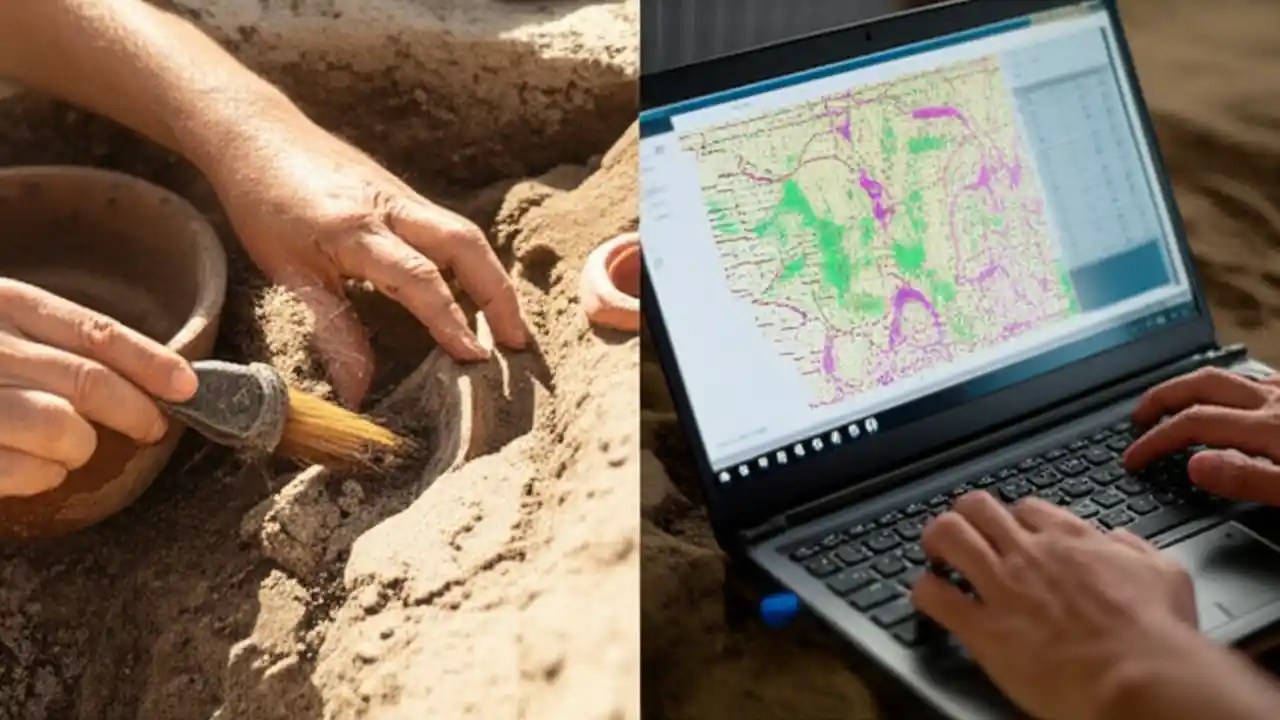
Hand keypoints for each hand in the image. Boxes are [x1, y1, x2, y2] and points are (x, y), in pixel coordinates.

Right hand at [0, 280, 196, 497]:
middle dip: (135, 410)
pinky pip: (25, 471)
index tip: (190, 387)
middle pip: (87, 381)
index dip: (151, 361)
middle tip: (152, 427)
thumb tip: (156, 380)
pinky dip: (43, 476)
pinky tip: (36, 468)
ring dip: (82, 446)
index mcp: (2, 303)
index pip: (93, 332)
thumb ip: (54, 344)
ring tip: (74, 448)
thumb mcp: (3, 328)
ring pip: (61, 427)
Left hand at [206, 118, 527, 406]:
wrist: (257, 133)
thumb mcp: (287, 272)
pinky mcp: (404, 197)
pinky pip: (450, 231)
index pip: (419, 278)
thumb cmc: (264, 202)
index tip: (475, 358)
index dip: (450, 320)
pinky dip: (472, 264)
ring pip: (465, 235)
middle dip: (499, 295)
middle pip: (466, 245)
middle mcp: (392, 208)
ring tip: (508, 327)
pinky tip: (475, 295)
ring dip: (493, 280)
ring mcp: (403, 198)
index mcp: (359, 229)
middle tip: (518, 343)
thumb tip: (358, 392)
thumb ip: (330, 329)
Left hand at [913, 493, 1196, 719]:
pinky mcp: (982, 628)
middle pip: (977, 508)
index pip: (1027, 508)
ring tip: (935, 556)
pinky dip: (923, 592)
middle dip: (965, 516)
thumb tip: (1118, 541)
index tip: (1011, 532)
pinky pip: (932, 595)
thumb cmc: (1158, 636)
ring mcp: (1002, 587)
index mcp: (1072, 540)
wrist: (1140, 679)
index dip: (1014, 518)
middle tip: (963, 534)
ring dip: (935, 542)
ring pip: (946, 536)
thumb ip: (1134, 549)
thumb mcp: (1165, 574)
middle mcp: (1030, 554)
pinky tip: (928, 598)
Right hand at [1124, 367, 1279, 504]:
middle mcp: (1277, 402)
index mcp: (1271, 428)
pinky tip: (1231, 402)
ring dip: (1191, 388)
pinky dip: (1231, 389)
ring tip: (1173, 405)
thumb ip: (1248, 478)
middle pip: (1203, 385)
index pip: (1194, 424)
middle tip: (1138, 418)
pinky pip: (1258, 380)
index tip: (1133, 459)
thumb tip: (1193, 466)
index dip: (1156, 440)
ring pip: (1229, 377)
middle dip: (1162, 399)